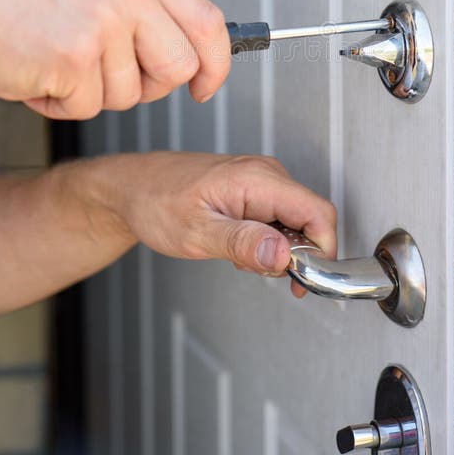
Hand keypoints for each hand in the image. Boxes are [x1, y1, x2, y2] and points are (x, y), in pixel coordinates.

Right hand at [0, 0, 230, 118]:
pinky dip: (61, 105)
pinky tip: (40, 74)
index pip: (207, 21)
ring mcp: (103, 22)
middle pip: (177, 68)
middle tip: (104, 72)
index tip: (206, 84)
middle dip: (146, 86)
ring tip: (59, 62)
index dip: (215, 62)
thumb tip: (192, 53)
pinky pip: (88, 108)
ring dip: (92, 94)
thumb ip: (146, 12)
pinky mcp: (75, 57)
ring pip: (130, 95)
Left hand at [86, 151, 337, 298]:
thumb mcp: (196, 233)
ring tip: (241, 257)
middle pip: (311, 219)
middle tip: (262, 272)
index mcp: (258, 179)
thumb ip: (243, 243)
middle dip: (298, 255)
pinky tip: (239, 247)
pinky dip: (267, 240)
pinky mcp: (253, 189)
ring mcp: (261, 180)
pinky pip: (278, 218)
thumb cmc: (155, 203)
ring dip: (279, 250)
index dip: (322, 252)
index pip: (318, 213)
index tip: (304, 280)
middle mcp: (266, 174)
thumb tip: (283, 256)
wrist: (131, 187)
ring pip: (295, 222)